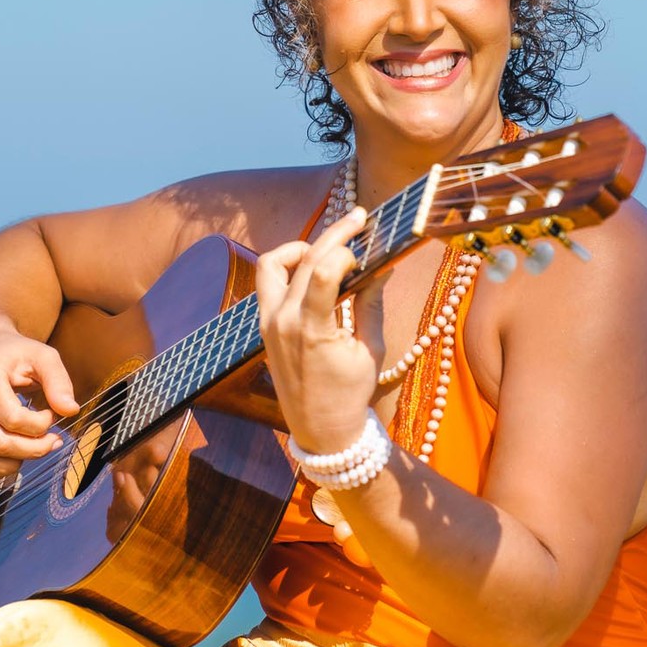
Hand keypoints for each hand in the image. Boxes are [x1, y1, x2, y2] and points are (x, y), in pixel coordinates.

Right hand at [0, 329, 80, 479]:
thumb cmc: (16, 354)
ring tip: (34, 449)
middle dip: (35, 449)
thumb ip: (59, 382)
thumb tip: (70, 411)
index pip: (14, 419)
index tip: (52, 414)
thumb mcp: (43, 356)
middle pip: (0, 443)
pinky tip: (17, 455)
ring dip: (14, 464)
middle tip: (54, 439)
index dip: (41, 424)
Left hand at [254, 207, 386, 454]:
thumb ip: (372, 303)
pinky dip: (289, 266)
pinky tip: (314, 268)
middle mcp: (282, 321)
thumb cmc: (349, 393)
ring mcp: (268, 322)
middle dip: (333, 234)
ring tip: (327, 247)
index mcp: (311, 331)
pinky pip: (269, 282)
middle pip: (303, 259)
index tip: (367, 248)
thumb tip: (382, 265)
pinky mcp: (264, 324)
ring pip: (274, 263)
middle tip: (358, 217)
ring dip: (300, 247)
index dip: (346, 250)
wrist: (320, 429)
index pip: (320, 270)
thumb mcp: (370, 349)